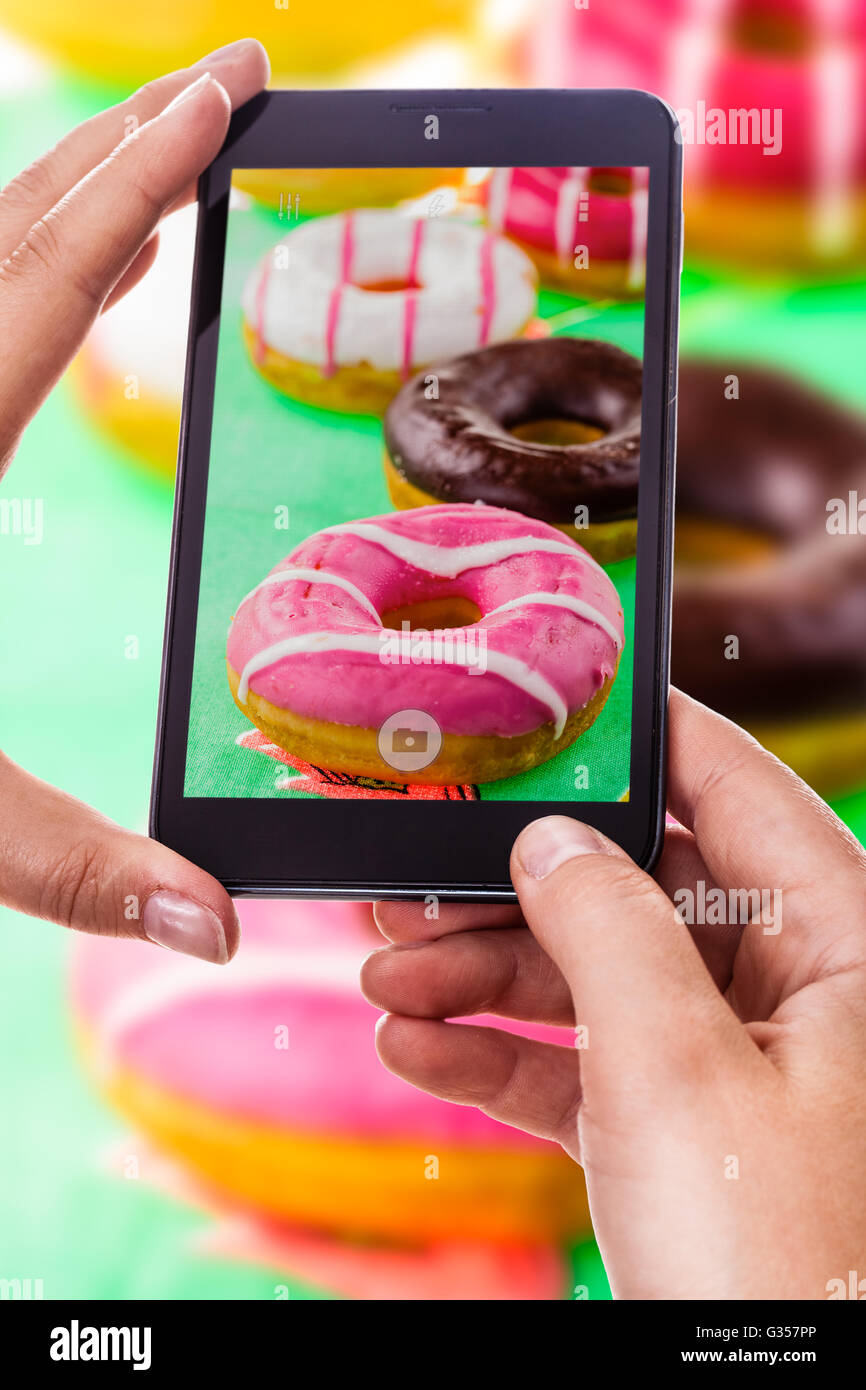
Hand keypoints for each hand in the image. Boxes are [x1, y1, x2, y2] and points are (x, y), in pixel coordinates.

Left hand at [0, 39, 269, 960]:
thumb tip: (223, 926)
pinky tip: (60, 261)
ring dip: (70, 187)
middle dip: (129, 136)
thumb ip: (75, 869)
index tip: (228, 90)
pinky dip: (17, 257)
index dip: (153, 172)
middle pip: (13, 221)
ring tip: (160, 149)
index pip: (52, 274)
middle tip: (227, 74)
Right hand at [364, 689, 865, 1298]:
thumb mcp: (676, 1067)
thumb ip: (607, 927)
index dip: (634, 735)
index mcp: (839, 938)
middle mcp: (794, 986)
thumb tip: (547, 838)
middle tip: (409, 878)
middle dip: (511, 890)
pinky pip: (585, 1067)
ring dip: (481, 977)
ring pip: (596, 979)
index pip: (732, 785)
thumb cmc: (774, 1256)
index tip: (536, 704)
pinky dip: (501, 1056)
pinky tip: (417, 1049)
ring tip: (383, 976)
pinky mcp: (684, 1132)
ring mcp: (736, 1062)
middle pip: (637, 889)